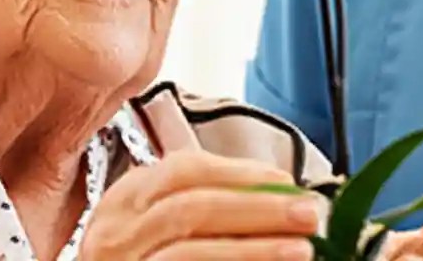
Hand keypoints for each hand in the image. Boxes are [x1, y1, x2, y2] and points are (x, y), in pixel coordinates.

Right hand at [80, 148, 323, 259]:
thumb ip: (201, 203)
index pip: (181, 170)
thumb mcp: (151, 222)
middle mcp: (115, 234)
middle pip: (192, 209)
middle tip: (307, 213)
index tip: (286, 181)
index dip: (239, 173)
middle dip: (257, 208)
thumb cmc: (138, 258)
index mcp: (124, 200)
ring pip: (189, 252)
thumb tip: (280, 197)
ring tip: (299, 249)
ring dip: (252, 249)